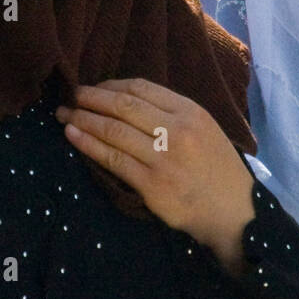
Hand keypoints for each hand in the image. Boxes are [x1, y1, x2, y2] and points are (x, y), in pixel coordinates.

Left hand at [56, 78, 255, 275]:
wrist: (235, 212)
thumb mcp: (204, 129)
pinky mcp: (151, 184)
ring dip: (83, 119)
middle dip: (91, 98)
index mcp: (190, 112)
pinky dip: (88, 145)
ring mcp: (163, 157)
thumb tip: (127, 99)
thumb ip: (173, 113)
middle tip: (71, 95)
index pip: (142, 88)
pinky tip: (73, 136)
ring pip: (113, 130)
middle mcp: (177, 130)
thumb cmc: (217, 169)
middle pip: (123, 106)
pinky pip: (112, 159)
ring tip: (64, 114)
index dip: (111, 85)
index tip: (94, 88)